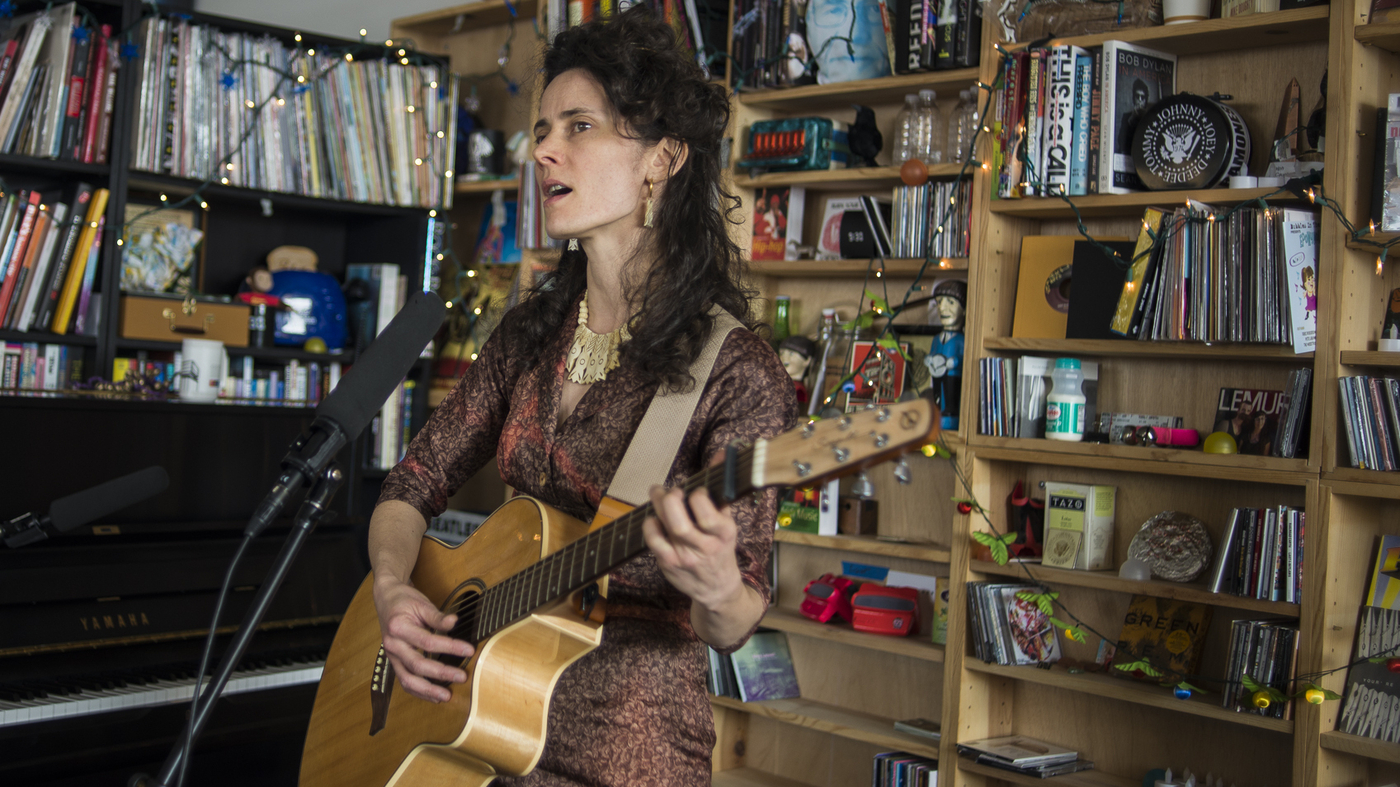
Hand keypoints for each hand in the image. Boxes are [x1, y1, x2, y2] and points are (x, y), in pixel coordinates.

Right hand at [372, 575, 473, 702]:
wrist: (386, 600)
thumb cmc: (405, 601)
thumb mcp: (421, 603)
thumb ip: (437, 616)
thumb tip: (454, 622)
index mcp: (398, 627)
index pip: (427, 641)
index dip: (449, 647)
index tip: (469, 650)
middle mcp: (392, 644)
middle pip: (417, 664)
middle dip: (441, 673)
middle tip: (462, 677)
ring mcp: (391, 656)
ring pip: (407, 679)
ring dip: (428, 690)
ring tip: (447, 696)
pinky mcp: (394, 663)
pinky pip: (405, 681)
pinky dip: (419, 692)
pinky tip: (434, 697)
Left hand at [642, 484, 745, 611]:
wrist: (716, 588)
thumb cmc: (721, 549)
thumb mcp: (727, 522)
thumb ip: (721, 489)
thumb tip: (720, 455)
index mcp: (723, 534)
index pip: (706, 512)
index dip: (697, 495)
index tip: (696, 491)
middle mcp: (704, 547)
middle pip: (679, 521)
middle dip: (671, 498)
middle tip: (673, 491)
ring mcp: (684, 557)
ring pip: (665, 527)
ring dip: (657, 505)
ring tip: (657, 493)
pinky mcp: (668, 563)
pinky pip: (653, 540)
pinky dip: (650, 525)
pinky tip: (654, 518)